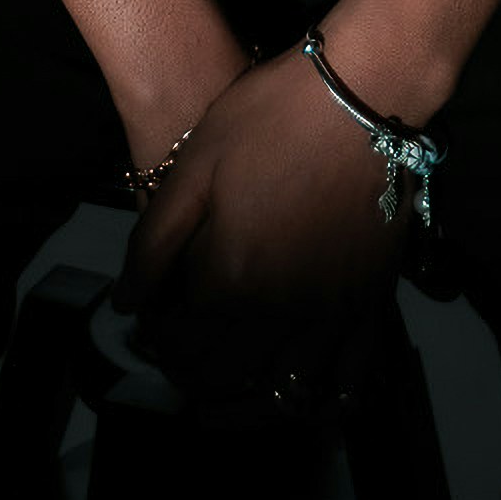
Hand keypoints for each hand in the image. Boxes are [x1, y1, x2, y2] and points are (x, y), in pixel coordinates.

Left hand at [118, 47, 400, 419]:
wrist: (360, 93)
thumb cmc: (268, 118)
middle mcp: (282, 315)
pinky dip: (325, 403)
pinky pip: (351, 379)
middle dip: (191, 375)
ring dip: (247, 406)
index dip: (156, 338)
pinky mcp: (373, 304)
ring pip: (284, 395)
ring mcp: (334, 315)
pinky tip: (304, 397)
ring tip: (224, 395)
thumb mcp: (193, 167)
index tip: (150, 321)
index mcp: (231, 282)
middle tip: (179, 353)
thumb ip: (153, 246)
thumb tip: (127, 306)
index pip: (179, 345)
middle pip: (226, 378)